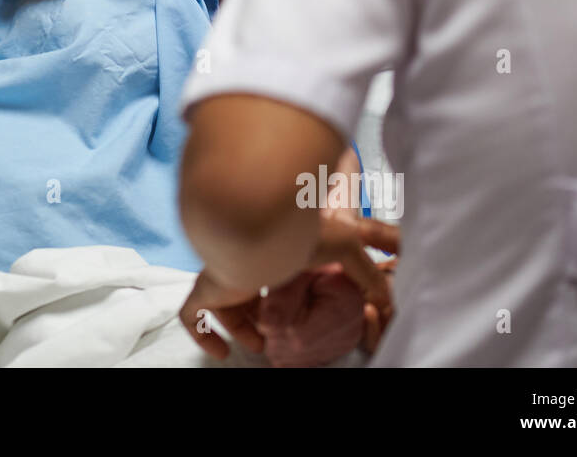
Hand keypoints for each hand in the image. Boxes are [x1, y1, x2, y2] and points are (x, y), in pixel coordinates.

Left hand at [180, 212, 399, 362]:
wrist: (261, 225)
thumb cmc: (300, 231)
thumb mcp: (345, 247)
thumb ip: (365, 270)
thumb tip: (386, 294)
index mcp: (271, 246)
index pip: (271, 265)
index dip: (281, 289)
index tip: (294, 308)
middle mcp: (244, 258)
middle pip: (244, 288)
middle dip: (257, 313)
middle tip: (272, 333)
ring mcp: (221, 274)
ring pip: (220, 303)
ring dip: (237, 327)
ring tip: (258, 344)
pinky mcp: (207, 289)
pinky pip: (190, 315)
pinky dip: (202, 335)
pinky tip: (220, 351)